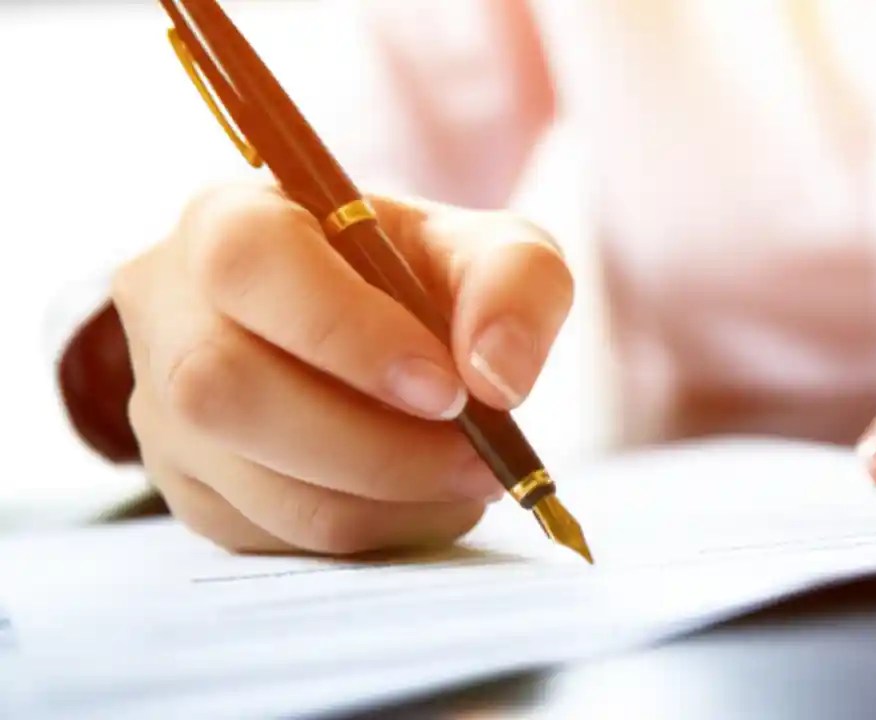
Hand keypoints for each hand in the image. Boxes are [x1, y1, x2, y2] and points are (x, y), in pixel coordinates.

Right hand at [113, 183, 572, 553]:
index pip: (250, 263)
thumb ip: (516, 284)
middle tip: (481, 460)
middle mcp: (171, 310)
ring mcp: (165, 411)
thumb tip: (498, 378)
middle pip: (230, 390)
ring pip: (257, 483)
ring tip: (469, 480)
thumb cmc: (421, 277)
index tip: (447, 390)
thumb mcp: (488, 249)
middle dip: (376, 446)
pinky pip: (273, 535)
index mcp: (229, 219)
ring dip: (387, 501)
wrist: (370, 327)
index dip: (346, 333)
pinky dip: (369, 531)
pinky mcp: (191, 489)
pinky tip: (422, 499)